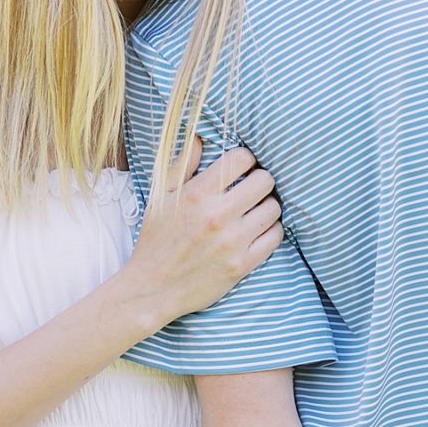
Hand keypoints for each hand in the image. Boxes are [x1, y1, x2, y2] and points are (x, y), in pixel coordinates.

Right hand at [128, 139, 283, 327]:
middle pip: (265, 180)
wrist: (152, 289)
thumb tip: (200, 137)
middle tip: (251, 188)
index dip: (245, 159)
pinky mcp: (242, 264)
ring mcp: (233, 241)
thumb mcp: (160, 197)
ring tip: (254, 209)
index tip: (241, 168)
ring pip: (273, 208)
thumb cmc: (156, 239)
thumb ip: (182, 165)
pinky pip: (275, 236)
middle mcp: (218, 215)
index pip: (241, 159)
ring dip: (267, 205)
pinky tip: (258, 229)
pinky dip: (271, 230)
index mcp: (197, 194)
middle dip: (260, 180)